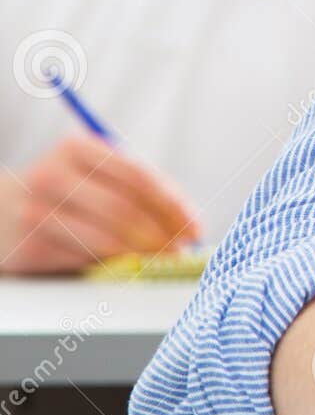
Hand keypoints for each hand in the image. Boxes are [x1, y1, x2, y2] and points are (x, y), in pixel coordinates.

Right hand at [0, 134, 201, 274]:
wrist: (0, 212)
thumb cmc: (68, 192)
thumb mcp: (97, 174)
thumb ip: (141, 188)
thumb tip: (188, 221)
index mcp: (77, 148)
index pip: (137, 176)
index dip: (172, 205)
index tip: (195, 226)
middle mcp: (53, 176)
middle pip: (123, 208)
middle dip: (162, 233)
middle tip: (182, 249)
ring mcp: (37, 212)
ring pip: (105, 237)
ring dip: (143, 253)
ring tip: (164, 259)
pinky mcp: (29, 246)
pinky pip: (84, 258)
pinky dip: (115, 264)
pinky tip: (131, 265)